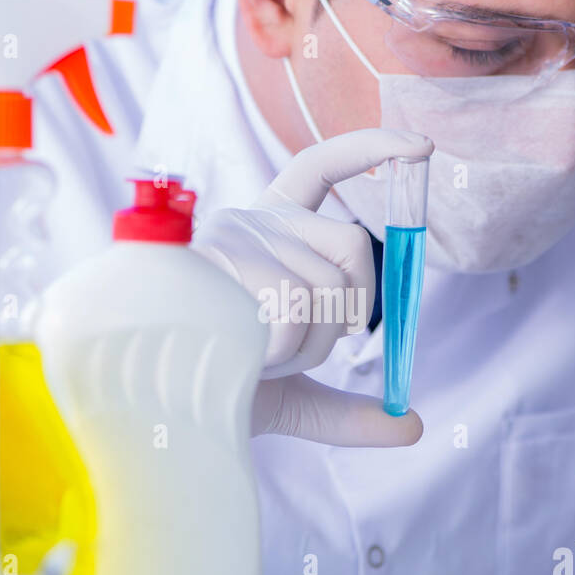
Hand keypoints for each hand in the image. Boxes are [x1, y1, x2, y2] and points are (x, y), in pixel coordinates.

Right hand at [193, 128, 431, 445]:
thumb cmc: (211, 389)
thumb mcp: (292, 399)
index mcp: (270, 234)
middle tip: (289, 353)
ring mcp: (232, 236)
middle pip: (353, 245)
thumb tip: (414, 428)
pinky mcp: (215, 258)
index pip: (319, 168)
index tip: (421, 146)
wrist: (152, 408)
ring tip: (252, 357)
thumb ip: (351, 413)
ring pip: (326, 289)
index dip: (371, 148)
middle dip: (344, 319)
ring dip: (305, 347)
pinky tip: (240, 354)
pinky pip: (292, 307)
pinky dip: (281, 351)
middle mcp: (252, 219)